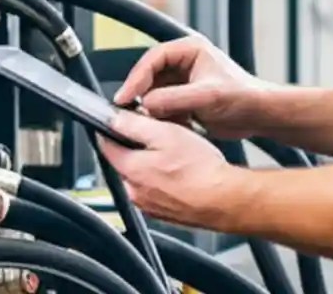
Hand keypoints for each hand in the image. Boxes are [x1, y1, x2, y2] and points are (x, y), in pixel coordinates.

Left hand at [96, 112, 236, 229]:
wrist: (226, 201)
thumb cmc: (200, 169)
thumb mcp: (165, 134)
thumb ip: (134, 125)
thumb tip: (114, 119)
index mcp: (130, 170)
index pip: (106, 146)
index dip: (111, 130)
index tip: (118, 122)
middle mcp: (135, 192)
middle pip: (124, 162)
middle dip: (136, 148)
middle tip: (160, 138)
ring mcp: (149, 206)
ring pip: (141, 178)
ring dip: (152, 166)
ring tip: (176, 158)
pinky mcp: (164, 214)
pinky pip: (157, 192)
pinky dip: (164, 182)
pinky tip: (183, 175)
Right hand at [114, 36, 275, 139]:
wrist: (260, 116)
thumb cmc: (243, 97)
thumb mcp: (207, 96)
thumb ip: (175, 98)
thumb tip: (146, 103)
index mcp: (189, 49)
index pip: (153, 58)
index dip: (136, 76)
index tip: (125, 95)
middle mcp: (183, 62)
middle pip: (149, 75)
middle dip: (139, 93)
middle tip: (126, 110)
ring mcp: (182, 81)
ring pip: (153, 92)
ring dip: (149, 107)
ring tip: (145, 121)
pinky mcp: (183, 98)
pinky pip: (162, 105)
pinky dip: (159, 116)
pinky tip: (162, 126)